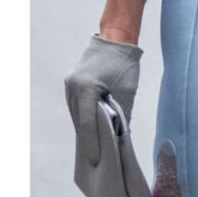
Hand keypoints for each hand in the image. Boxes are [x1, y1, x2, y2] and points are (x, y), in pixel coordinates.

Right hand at [64, 33, 143, 166]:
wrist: (116, 36)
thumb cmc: (125, 63)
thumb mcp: (127, 92)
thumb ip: (122, 116)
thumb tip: (120, 138)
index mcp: (87, 89)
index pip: (87, 124)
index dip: (92, 144)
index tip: (95, 160)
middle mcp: (73, 87)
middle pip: (78, 121)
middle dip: (87, 139)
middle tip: (95, 159)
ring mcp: (70, 83)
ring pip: (75, 113)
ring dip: (83, 127)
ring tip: (93, 146)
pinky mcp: (71, 80)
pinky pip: (75, 103)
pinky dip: (82, 115)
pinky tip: (90, 126)